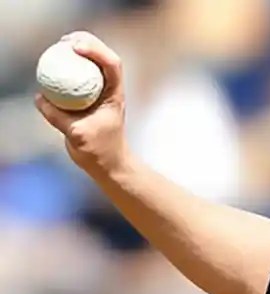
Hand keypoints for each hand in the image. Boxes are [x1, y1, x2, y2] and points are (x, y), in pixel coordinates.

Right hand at [33, 31, 128, 175]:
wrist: (108, 163)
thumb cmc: (100, 150)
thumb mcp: (77, 134)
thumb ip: (58, 116)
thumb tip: (40, 98)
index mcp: (115, 94)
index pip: (112, 65)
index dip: (96, 50)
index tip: (74, 47)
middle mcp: (110, 90)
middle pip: (104, 57)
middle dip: (87, 42)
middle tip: (66, 40)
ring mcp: (100, 93)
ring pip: (93, 64)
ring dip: (79, 51)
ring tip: (61, 44)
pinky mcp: (88, 98)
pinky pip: (79, 77)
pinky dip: (68, 67)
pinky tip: (53, 64)